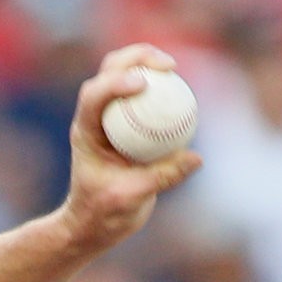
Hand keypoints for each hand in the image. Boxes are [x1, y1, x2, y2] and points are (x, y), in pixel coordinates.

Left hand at [57, 44, 202, 252]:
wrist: (94, 224)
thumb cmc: (103, 214)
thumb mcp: (130, 198)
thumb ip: (161, 177)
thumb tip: (195, 158)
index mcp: (86, 132)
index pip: (93, 96)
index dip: (116, 82)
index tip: (143, 84)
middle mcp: (96, 119)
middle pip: (109, 71)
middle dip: (136, 58)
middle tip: (168, 65)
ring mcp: (112, 118)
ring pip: (125, 75)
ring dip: (147, 63)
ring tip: (172, 67)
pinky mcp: (130, 124)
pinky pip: (147, 97)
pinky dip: (162, 87)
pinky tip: (183, 91)